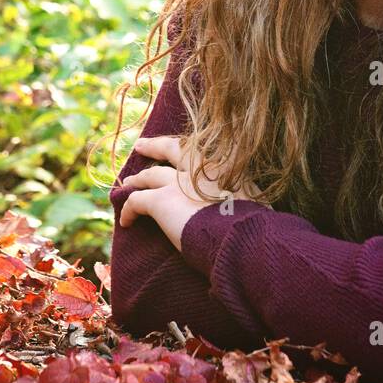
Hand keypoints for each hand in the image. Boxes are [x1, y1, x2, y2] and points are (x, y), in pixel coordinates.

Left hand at [117, 135, 266, 251]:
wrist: (242, 238)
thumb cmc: (255, 228)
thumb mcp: (257, 202)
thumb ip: (243, 197)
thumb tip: (244, 209)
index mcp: (226, 163)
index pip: (201, 147)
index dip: (187, 146)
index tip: (179, 145)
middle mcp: (201, 166)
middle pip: (173, 148)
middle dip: (155, 146)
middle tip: (141, 145)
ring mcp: (180, 181)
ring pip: (150, 174)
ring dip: (137, 179)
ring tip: (128, 184)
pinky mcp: (162, 200)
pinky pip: (137, 201)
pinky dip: (129, 210)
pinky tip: (126, 221)